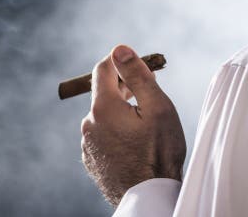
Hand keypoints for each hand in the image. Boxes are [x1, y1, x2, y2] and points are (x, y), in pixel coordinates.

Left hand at [81, 44, 185, 207]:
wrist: (150, 197)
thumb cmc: (159, 151)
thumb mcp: (158, 107)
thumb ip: (138, 75)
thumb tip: (120, 49)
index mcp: (103, 107)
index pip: (102, 68)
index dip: (120, 61)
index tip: (139, 64)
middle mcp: (89, 123)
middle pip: (103, 92)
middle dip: (125, 86)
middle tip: (150, 92)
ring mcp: (88, 144)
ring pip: (104, 115)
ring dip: (121, 111)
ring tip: (145, 124)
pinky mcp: (92, 160)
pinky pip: (102, 135)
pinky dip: (116, 131)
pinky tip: (135, 143)